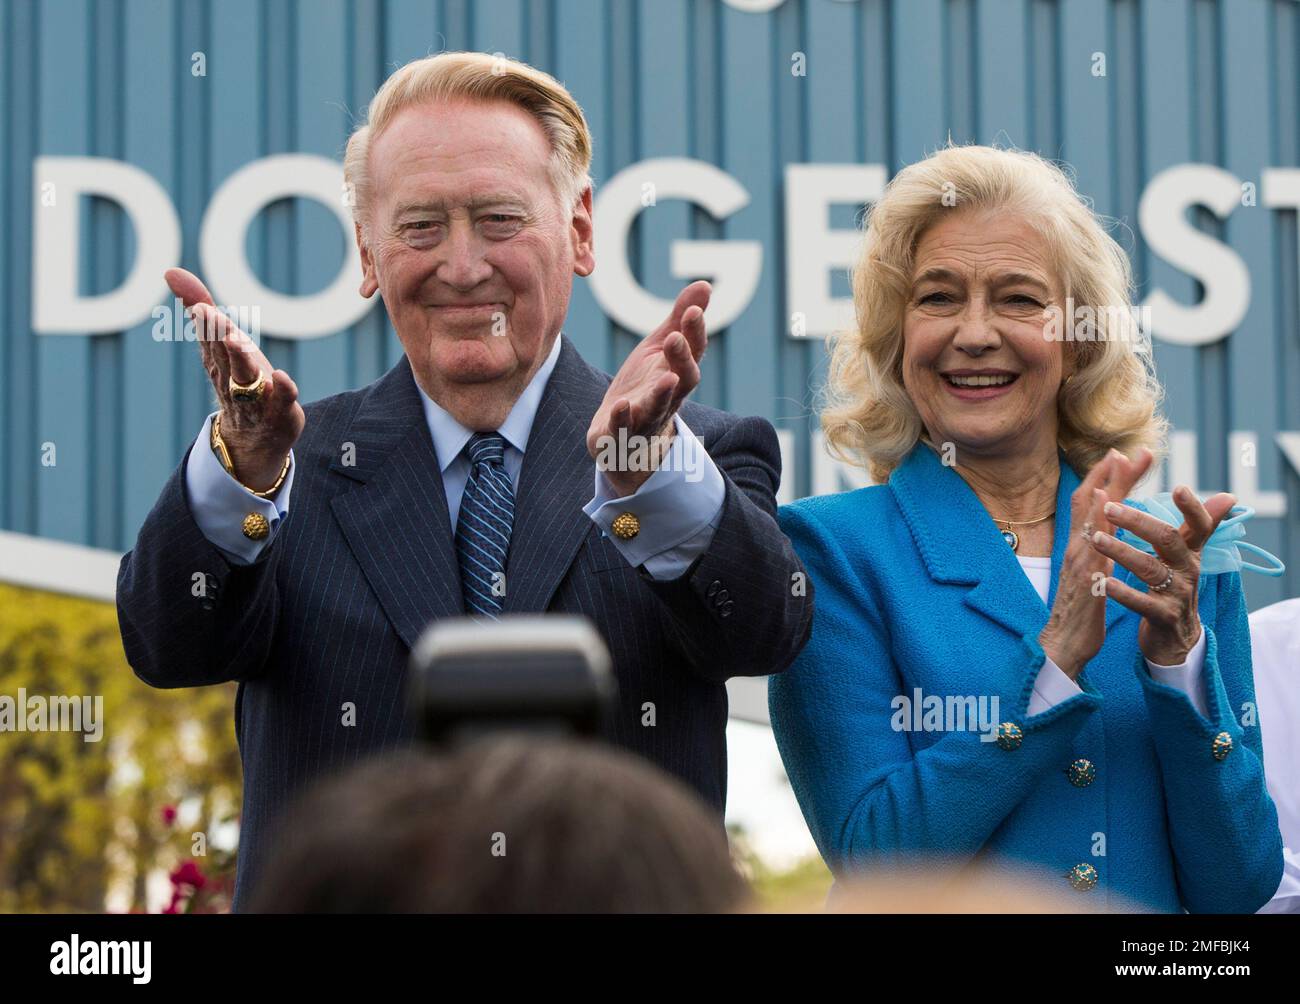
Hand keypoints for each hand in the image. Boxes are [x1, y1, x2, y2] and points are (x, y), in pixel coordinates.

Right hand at [166, 267, 304, 492]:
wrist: (254, 437)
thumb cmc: (238, 379)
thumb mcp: (219, 344)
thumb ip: (200, 306)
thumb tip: (171, 271)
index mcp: (219, 361)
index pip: (210, 341)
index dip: (207, 325)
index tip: (202, 309)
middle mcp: (234, 379)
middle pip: (226, 358)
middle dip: (220, 338)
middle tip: (215, 318)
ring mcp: (257, 397)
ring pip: (247, 378)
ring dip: (242, 360)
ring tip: (240, 341)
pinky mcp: (281, 410)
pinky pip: (282, 400)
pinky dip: (283, 389)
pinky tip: (283, 376)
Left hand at [587, 281, 709, 495]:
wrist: (623, 439)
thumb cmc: (644, 386)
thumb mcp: (659, 349)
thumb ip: (678, 319)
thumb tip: (705, 284)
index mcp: (677, 373)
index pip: (692, 352)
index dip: (694, 332)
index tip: (693, 310)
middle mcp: (668, 398)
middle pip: (683, 380)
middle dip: (681, 359)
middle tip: (675, 338)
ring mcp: (646, 419)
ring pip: (658, 407)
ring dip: (662, 394)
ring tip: (667, 378)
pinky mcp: (621, 435)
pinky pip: (623, 429)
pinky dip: (623, 420)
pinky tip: (621, 405)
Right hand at [1039, 448, 1152, 678]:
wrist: (1063, 647)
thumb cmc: (1079, 612)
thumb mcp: (1091, 575)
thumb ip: (1098, 552)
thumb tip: (1106, 532)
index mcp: (1081, 547)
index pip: (1092, 504)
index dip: (1106, 477)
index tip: (1123, 453)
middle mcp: (1076, 548)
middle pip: (1090, 501)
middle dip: (1109, 473)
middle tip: (1129, 448)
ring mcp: (1079, 563)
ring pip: (1089, 517)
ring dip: (1106, 487)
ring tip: (1119, 462)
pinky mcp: (1086, 581)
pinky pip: (1091, 546)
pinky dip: (1097, 522)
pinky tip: (1106, 506)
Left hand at [1088, 485, 1235, 665]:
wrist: (1176, 639)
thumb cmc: (1176, 588)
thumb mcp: (1188, 557)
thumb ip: (1199, 527)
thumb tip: (1229, 497)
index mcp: (1190, 552)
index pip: (1198, 525)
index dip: (1192, 508)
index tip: (1179, 487)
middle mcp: (1188, 570)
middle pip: (1168, 539)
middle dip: (1139, 521)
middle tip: (1109, 507)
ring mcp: (1178, 594)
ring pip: (1150, 569)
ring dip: (1121, 551)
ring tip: (1096, 538)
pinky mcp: (1164, 617)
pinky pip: (1144, 603)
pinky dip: (1124, 592)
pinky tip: (1104, 582)